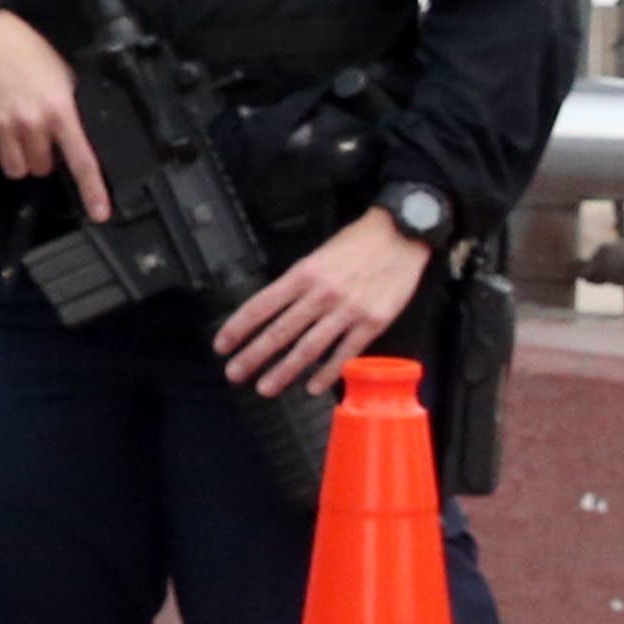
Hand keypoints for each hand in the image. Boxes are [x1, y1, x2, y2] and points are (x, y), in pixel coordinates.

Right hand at [0, 10, 112, 224]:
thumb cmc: (28, 52)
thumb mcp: (61, 75)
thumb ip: (68, 108)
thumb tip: (76, 135)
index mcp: (61, 110)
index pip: (81, 159)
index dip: (93, 190)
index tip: (100, 214)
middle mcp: (33, 124)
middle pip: (43, 169)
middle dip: (43, 158)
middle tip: (38, 136)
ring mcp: (4, 128)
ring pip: (17, 170)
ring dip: (19, 160)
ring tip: (16, 137)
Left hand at [215, 208, 434, 400]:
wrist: (401, 235)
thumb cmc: (357, 245)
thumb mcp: (317, 256)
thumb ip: (296, 284)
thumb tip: (270, 312)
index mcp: (303, 274)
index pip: (260, 306)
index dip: (238, 328)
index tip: (222, 346)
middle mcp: (322, 294)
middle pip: (279, 331)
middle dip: (253, 356)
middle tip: (234, 374)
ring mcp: (348, 310)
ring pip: (308, 348)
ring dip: (284, 371)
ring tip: (265, 388)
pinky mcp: (373, 322)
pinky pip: (345, 353)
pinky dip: (326, 373)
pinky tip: (311, 387)